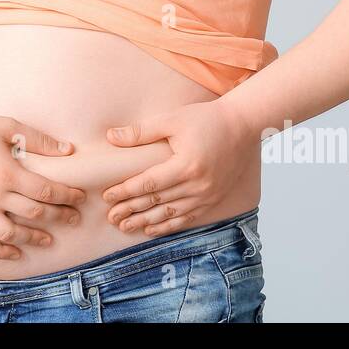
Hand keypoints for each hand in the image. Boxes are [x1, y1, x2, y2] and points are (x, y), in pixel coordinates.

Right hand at [0, 110, 87, 260]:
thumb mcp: (8, 126)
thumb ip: (39, 140)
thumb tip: (69, 150)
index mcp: (6, 172)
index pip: (45, 191)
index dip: (67, 196)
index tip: (80, 197)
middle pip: (34, 214)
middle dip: (59, 217)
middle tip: (74, 219)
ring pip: (10, 233)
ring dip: (32, 238)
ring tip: (48, 240)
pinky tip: (14, 253)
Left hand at [100, 100, 256, 238]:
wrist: (241, 125)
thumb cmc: (207, 119)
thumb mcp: (172, 119)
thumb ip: (141, 131)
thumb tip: (111, 137)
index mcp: (185, 165)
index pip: (148, 183)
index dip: (126, 191)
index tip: (107, 196)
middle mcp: (197, 185)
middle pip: (157, 202)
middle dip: (131, 210)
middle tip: (111, 217)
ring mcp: (207, 195)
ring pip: (170, 214)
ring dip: (146, 222)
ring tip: (126, 227)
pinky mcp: (213, 199)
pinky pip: (187, 218)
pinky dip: (168, 226)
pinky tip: (152, 229)